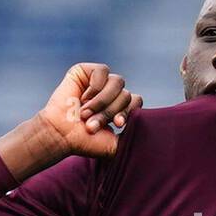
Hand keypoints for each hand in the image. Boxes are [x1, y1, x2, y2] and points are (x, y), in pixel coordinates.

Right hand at [0, 63, 142, 181]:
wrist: (61, 135)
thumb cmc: (85, 142)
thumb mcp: (115, 145)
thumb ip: (134, 138)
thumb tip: (155, 134)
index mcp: (119, 106)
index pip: (136, 101)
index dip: (128, 112)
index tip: (116, 125)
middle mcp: (110, 92)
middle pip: (127, 94)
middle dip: (110, 111)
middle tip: (92, 124)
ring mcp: (98, 81)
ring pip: (118, 82)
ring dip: (103, 101)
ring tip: (86, 113)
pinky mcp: (86, 71)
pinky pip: (103, 71)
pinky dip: (95, 87)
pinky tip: (83, 98)